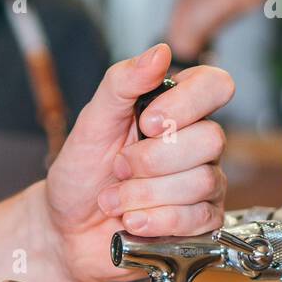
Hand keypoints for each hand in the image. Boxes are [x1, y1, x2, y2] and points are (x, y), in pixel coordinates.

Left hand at [41, 42, 233, 281]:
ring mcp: (203, 183)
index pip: (215, 86)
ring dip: (143, 194)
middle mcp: (196, 144)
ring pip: (200, 181)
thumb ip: (122, 83)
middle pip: (211, 139)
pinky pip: (196, 218)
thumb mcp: (92, 122)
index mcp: (175, 110)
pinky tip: (132, 220)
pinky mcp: (201, 222)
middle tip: (117, 168)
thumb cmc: (80, 173)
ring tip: (114, 199)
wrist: (65, 228)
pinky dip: (155, 220)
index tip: (144, 123)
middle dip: (150, 160)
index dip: (186, 104)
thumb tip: (160, 52)